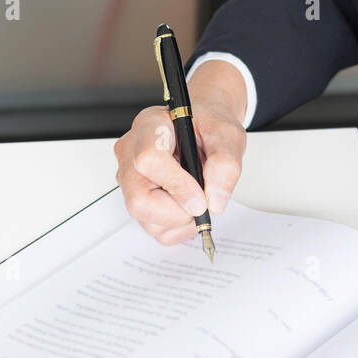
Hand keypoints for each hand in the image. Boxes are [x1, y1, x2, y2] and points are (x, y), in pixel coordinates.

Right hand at [113, 59, 247, 244]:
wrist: (204, 131)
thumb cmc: (208, 128)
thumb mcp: (227, 135)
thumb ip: (225, 163)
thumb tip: (214, 200)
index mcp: (149, 127)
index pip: (148, 160)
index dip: (177, 185)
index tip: (201, 197)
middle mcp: (131, 154)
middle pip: (139, 199)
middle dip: (177, 212)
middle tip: (201, 203)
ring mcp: (130, 181)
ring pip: (146, 219)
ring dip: (180, 220)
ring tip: (198, 200)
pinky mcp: (137, 201)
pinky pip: (154, 229)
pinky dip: (178, 227)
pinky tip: (188, 207)